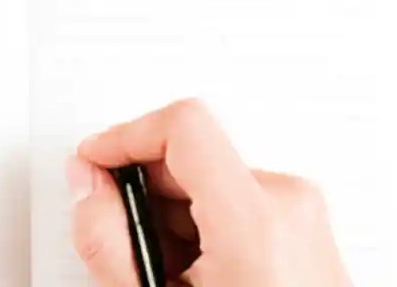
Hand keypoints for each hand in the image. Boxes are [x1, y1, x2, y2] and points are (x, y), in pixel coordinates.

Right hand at [69, 99, 351, 286]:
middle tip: (124, 247)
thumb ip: (107, 240)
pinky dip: (203, 232)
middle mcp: (290, 207)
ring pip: (210, 182)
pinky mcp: (308, 234)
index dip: (123, 137)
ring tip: (168, 280)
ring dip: (172, 219)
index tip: (94, 164)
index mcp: (256, 221)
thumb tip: (88, 187)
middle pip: (191, 155)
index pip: (182, 126)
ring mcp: (306, 220)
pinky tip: (195, 281)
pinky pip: (238, 205)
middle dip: (143, 193)